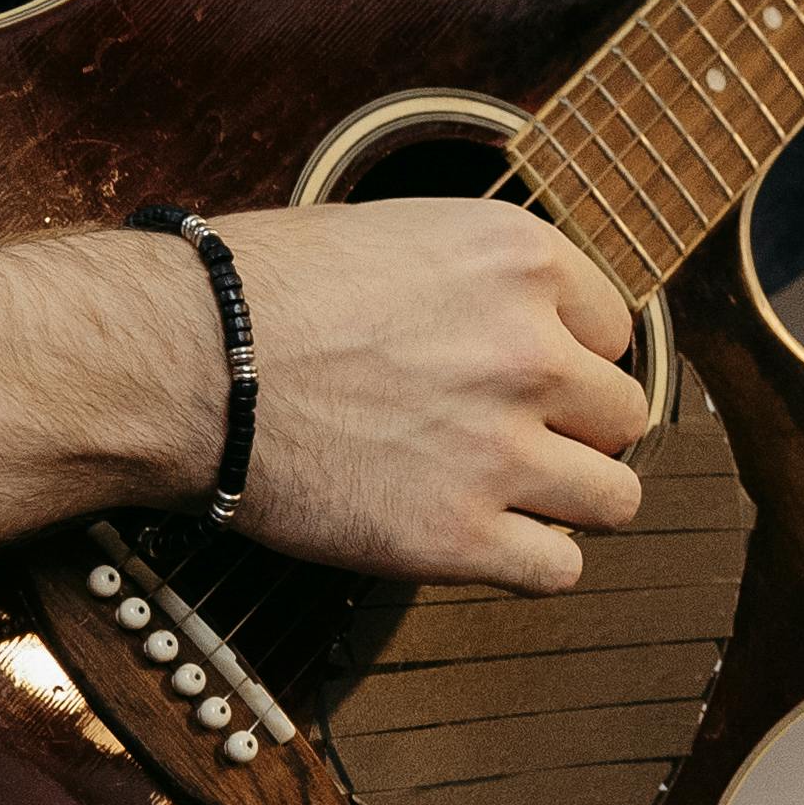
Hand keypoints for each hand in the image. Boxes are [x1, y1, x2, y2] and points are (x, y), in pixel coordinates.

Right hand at [212, 198, 651, 591]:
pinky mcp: (456, 534)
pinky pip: (560, 569)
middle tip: (511, 437)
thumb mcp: (395, 235)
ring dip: (569, 501)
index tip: (525, 376)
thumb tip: (521, 320)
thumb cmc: (259, 291)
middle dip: (574, 430)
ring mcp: (500, 447)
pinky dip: (530, 563)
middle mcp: (531, 350)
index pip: (614, 328)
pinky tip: (485, 541)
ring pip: (615, 498)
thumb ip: (480, 283)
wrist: (180, 361)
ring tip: (509, 494)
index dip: (570, 357)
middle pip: (623, 415)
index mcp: (521, 259)